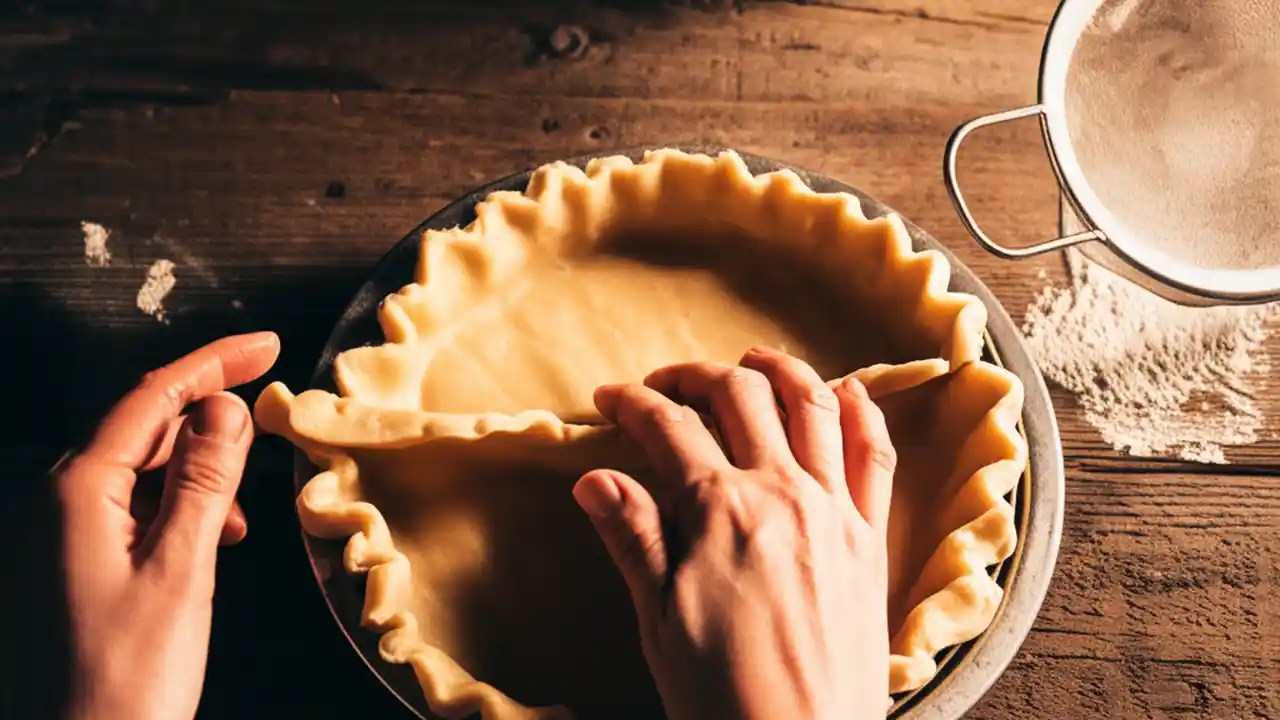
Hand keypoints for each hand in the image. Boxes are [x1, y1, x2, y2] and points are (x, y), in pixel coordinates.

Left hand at [55, 332, 279, 719]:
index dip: (214, 363)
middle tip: (268, 406)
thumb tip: (223, 409)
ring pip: (137, 468)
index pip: (153, 398)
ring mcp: (57, 533)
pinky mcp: (70, 562)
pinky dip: (176, 507)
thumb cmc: (126, 680)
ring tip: (242, 507)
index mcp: (77, 492)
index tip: (265, 345)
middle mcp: (56, 501)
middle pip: (142, 427)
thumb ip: (202, 482)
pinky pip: (128, 508)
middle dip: (208, 416)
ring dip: (196, 471)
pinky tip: (211, 538)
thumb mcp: (180, 570)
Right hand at [573, 346, 894, 719]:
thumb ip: (632, 537)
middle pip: (738, 396)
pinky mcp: (872, 538)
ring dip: (778, 370)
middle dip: (695, 375)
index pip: (668, 428)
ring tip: (752, 361)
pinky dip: (861, 413)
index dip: (633, 403)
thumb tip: (595, 477)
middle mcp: (781, 491)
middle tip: (667, 384)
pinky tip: (846, 393)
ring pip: (811, 405)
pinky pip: (875, 455)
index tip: (610, 399)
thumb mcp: (658, 617)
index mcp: (719, 509)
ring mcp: (834, 510)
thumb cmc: (719, 692)